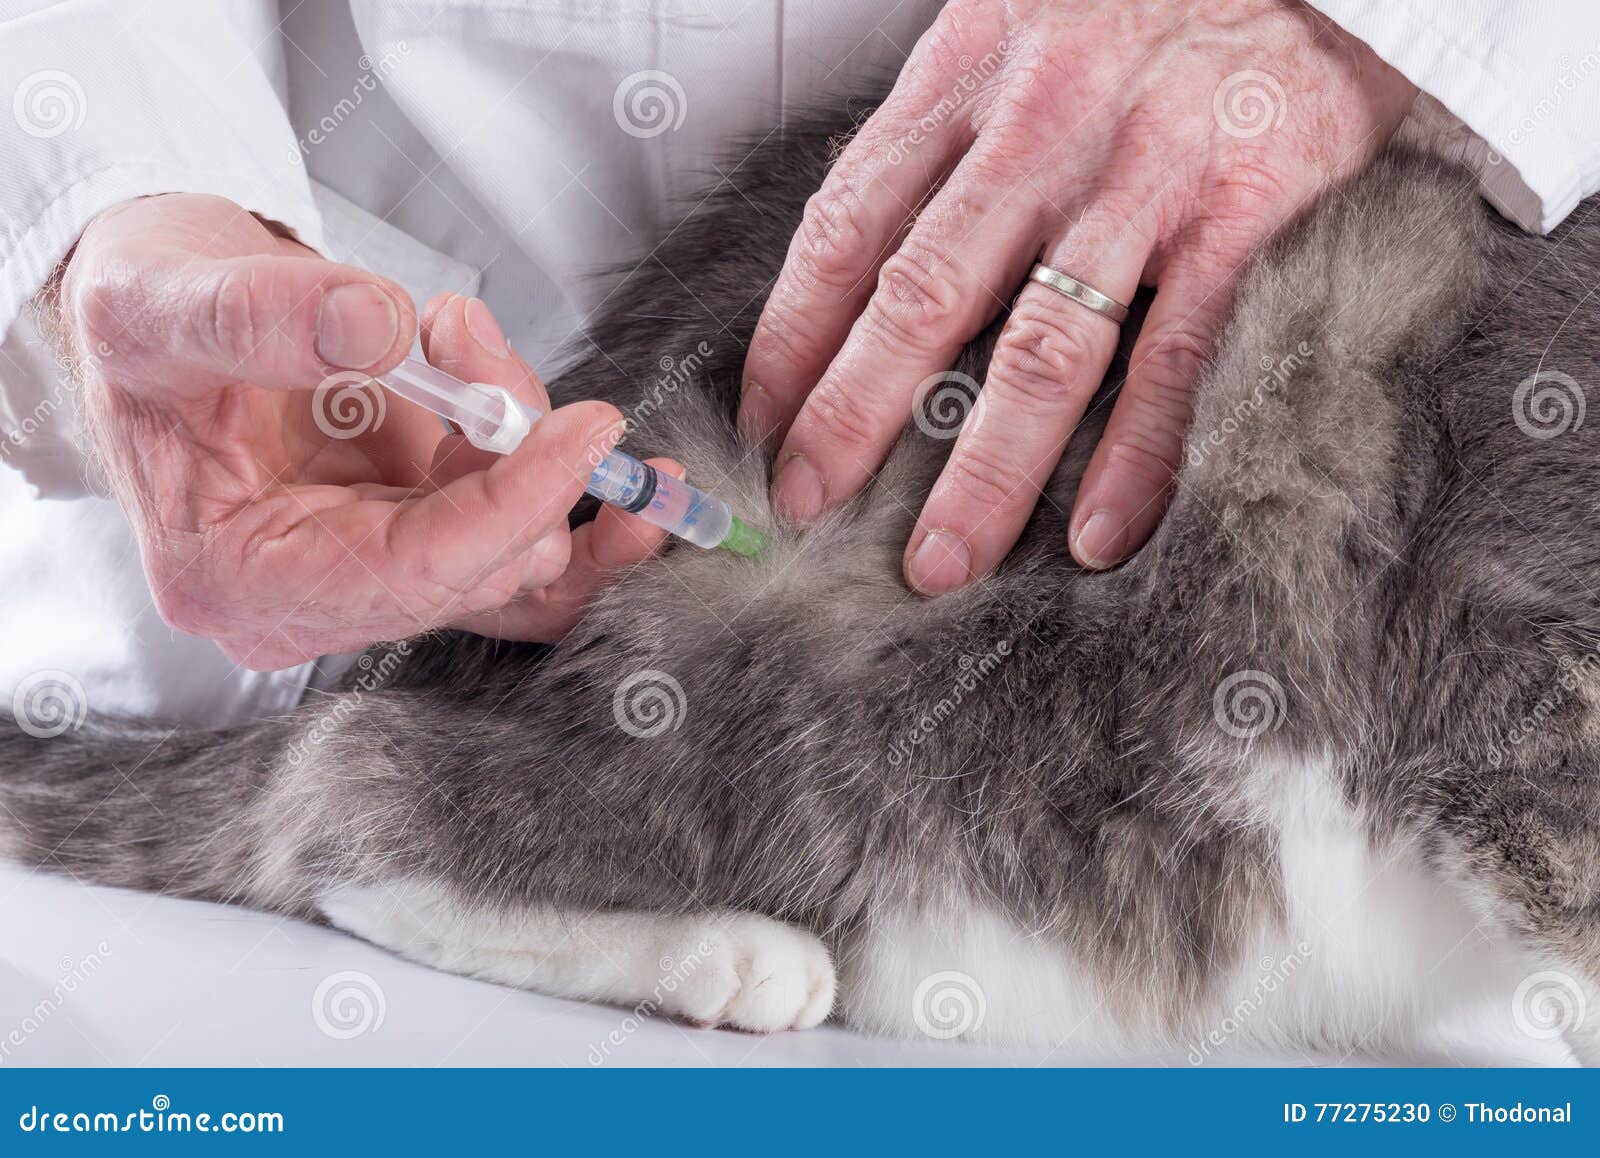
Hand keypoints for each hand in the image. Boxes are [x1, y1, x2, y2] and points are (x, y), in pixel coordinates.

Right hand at [60, 194, 669, 669]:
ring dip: (528, 447)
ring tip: (465, 339)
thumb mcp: (161, 299)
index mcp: (233, 578)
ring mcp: (368, 576)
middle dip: (514, 452)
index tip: (585, 430)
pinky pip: (518, 554)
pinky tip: (635, 474)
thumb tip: (376, 329)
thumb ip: (259, 315)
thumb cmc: (143, 321)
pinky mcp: (413, 540)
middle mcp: (308, 602)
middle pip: (476, 566)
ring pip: (512, 553)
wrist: (160, 311)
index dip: (511, 502)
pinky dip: (570, 505)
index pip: (409, 571)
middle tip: (468, 336)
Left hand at [739, 0, 1415, 589]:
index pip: (846, 225)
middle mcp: (1039, 129)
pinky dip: (1139, 453)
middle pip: (923, 295)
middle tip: (810, 504)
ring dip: (984, 468)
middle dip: (853, 415)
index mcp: (964, 78)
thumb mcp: (1013, 28)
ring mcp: (1140, 173)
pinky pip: (1180, 352)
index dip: (792, 333)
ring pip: (1043, 345)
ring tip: (942, 559)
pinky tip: (1103, 532)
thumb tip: (864, 258)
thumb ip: (943, 136)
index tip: (762, 420)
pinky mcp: (1242, 207)